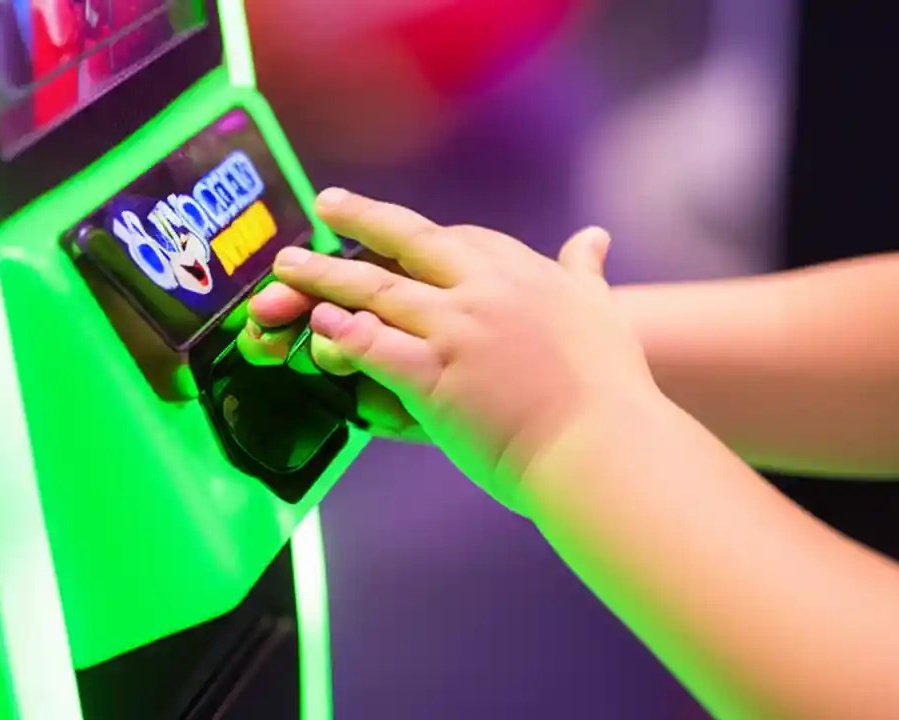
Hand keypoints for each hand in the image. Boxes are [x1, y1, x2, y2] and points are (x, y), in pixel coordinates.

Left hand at [246, 188, 659, 512]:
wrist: (606, 445)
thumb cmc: (610, 387)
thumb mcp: (600, 311)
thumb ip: (585, 271)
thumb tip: (595, 236)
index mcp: (521, 273)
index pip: (457, 238)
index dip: (415, 231)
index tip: (391, 224)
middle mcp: (485, 290)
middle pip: (407, 241)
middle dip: (360, 218)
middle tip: (326, 204)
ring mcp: (457, 330)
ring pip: (376, 289)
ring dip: (325, 274)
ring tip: (288, 266)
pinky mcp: (437, 377)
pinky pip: (374, 346)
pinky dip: (340, 332)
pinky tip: (314, 324)